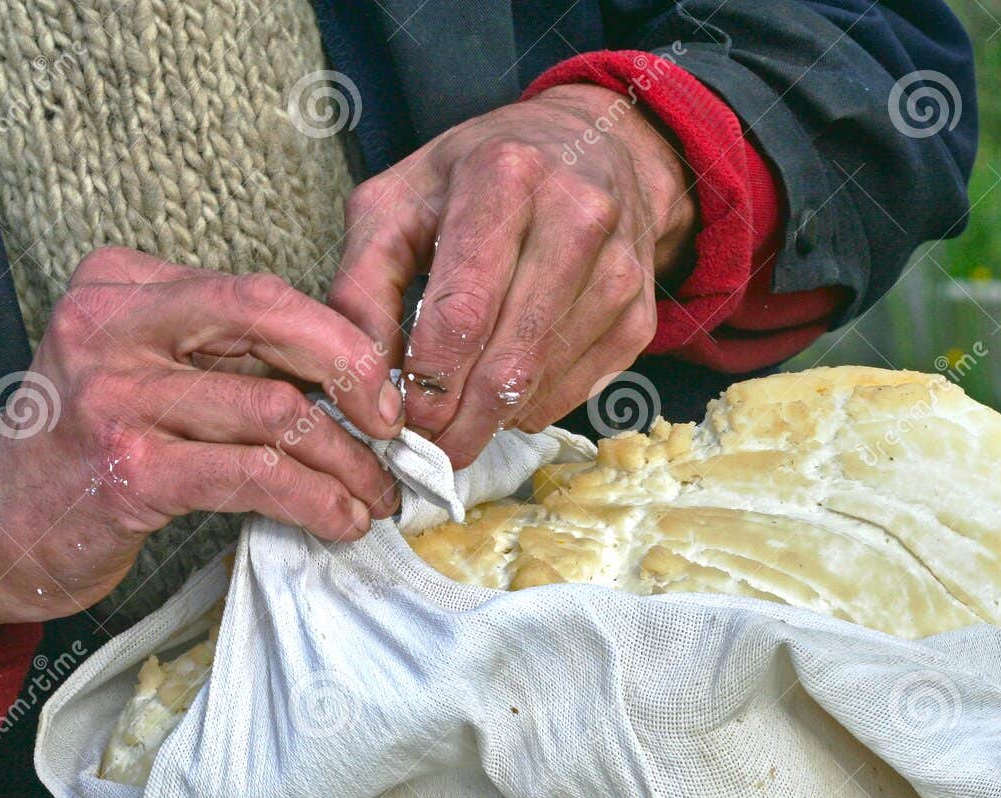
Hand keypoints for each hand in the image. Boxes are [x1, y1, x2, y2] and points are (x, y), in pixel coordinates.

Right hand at [0, 247, 402, 647]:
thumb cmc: (84, 450)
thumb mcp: (140, 370)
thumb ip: (220, 356)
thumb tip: (346, 375)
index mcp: (119, 284)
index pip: (259, 291)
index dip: (338, 337)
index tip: (382, 386)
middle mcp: (109, 324)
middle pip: (271, 320)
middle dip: (357, 374)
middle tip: (395, 429)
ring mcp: (114, 397)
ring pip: (276, 411)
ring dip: (346, 462)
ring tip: (375, 494)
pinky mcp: (128, 470)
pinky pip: (254, 476)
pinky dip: (314, 500)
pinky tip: (338, 519)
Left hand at [330, 83, 696, 467]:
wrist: (598, 148)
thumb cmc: (479, 177)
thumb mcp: (397, 201)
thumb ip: (361, 285)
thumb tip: (360, 380)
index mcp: (505, 177)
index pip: (463, 311)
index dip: (428, 380)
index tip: (401, 415)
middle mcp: (576, 217)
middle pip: (509, 360)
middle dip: (458, 420)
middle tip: (426, 445)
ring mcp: (619, 269)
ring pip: (543, 383)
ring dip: (491, 419)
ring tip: (457, 416)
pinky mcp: (640, 314)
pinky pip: (577, 392)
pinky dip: (530, 408)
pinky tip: (504, 390)